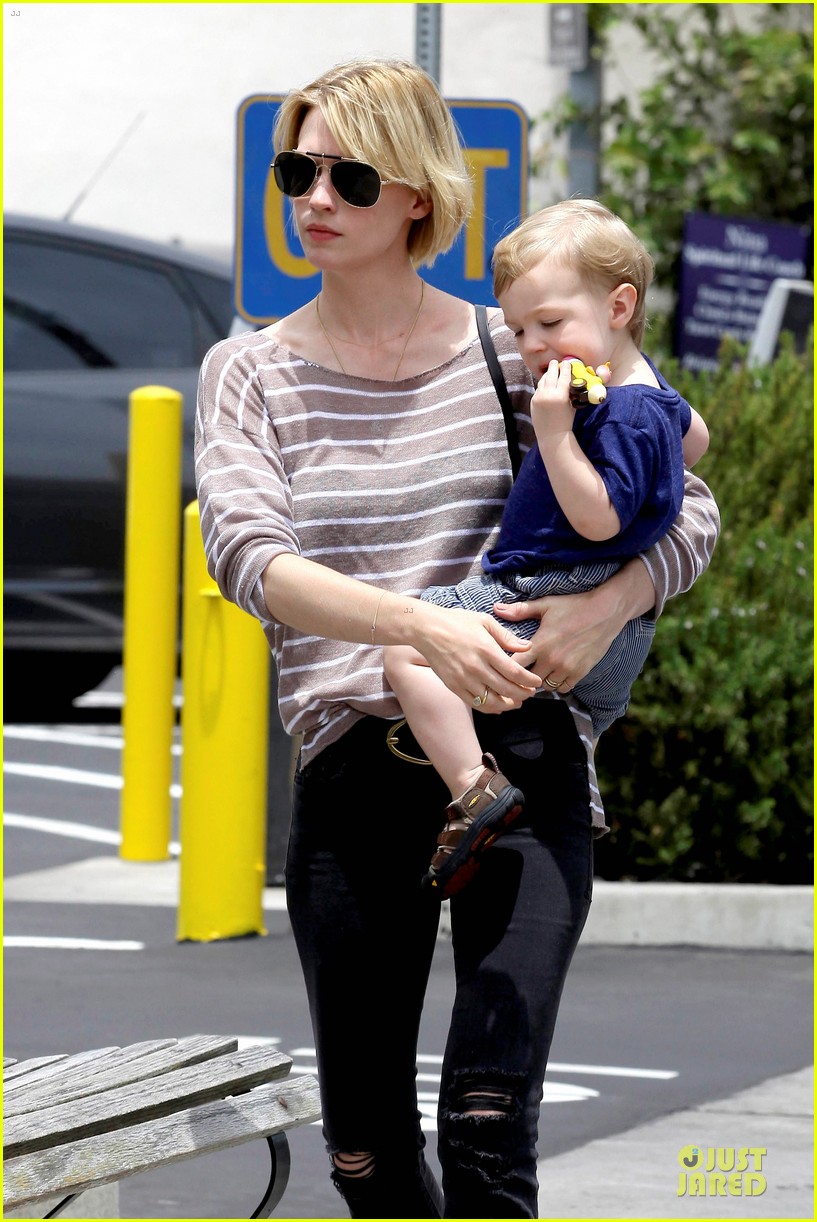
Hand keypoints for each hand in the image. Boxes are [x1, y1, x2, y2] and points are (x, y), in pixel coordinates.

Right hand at [415, 605, 541, 712]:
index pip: (515, 672)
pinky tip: (498, 706)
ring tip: (517, 702)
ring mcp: (464, 679)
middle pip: (507, 689)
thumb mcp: (484, 621)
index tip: (537, 682)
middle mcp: (476, 667)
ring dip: (508, 704)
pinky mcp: (454, 686)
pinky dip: (490, 708)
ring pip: (492, 701)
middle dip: (523, 694)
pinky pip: (475, 703)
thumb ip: (506, 636)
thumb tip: (527, 646)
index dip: (529, 680)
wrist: (426, 629)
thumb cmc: (456, 621)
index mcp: (487, 649)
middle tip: (530, 693)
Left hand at [493, 562, 652, 689]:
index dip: (506, 667)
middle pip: (528, 680)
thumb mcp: (546, 605)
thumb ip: (520, 610)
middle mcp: (552, 660)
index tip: (503, 665)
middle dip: (521, 677)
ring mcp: (567, 668)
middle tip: (519, 672)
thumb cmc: (574, 606)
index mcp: (540, 644)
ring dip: (539, 681)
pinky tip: (554, 674)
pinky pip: (563, 688)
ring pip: (545, 686)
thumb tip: (496, 609)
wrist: (606, 612)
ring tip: (536, 673)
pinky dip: (557, 684)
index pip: (514, 665)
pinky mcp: (581, 673)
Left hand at [530, 360, 574, 434]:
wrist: (552, 435)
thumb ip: (570, 392)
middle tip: (555, 362)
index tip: (567, 362)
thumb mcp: (572, 405)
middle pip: (551, 375)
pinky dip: (543, 384)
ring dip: (547, 374)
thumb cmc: (566, 421)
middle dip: (554, 367)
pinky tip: (545, 382)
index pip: (564, 376)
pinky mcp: (533, 400)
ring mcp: (539, 397)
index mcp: (561, 395)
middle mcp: (549, 394)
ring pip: (543, 380)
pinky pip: (539, 388)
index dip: (566, 368)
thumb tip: (570, 380)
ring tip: (550, 369)